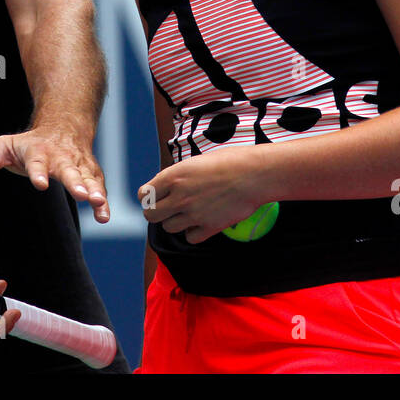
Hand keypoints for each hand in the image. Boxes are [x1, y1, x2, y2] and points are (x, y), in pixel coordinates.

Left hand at [0, 126, 110, 222]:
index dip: (38, 173)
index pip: (37, 163)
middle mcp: (61, 157)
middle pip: (68, 170)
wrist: (62, 126)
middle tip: (81, 195)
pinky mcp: (90, 173)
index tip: (39, 184)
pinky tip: (105, 215)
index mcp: (38, 151)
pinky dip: (103, 200)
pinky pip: (98, 186)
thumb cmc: (29, 143)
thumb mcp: (5, 145)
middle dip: (75, 182)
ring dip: (95, 191)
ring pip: (88, 178)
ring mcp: (78, 164)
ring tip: (99, 206)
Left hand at [139, 147, 264, 243]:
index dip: (148, 196)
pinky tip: (201, 221)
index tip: (157, 195)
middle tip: (167, 208)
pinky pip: (190, 237)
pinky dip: (193, 232)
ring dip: (175, 221)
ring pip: (169, 228)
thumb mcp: (196, 161)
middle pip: (151, 215)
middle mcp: (180, 197)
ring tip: (188, 212)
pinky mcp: (209, 227)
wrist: (255, 174)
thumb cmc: (229, 162)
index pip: (144, 195)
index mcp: (173, 176)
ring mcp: (194, 214)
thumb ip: (176, 175)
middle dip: (156, 212)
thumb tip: (162, 185)